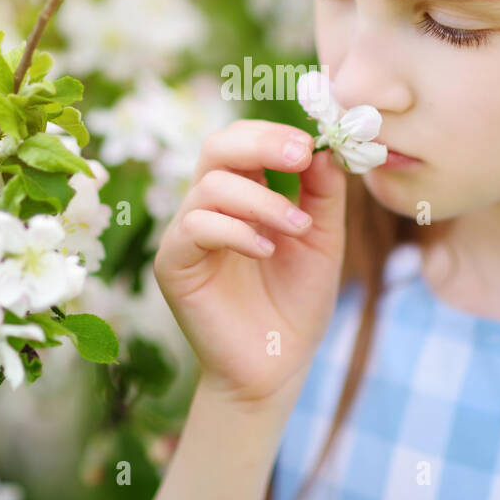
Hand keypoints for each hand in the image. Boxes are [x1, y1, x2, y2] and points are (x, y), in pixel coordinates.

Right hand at [153, 120, 347, 406]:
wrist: (277, 366)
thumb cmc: (297, 302)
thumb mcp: (322, 239)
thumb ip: (323, 192)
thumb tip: (326, 145)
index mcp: (242, 193)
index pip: (244, 141)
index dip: (275, 133)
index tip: (313, 143)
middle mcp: (208, 206)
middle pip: (217, 147)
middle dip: (260, 144)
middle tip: (300, 156)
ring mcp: (187, 234)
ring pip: (211, 186)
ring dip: (262, 200)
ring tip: (297, 227)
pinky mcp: (173, 265)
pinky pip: (195, 227)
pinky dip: (236, 231)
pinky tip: (267, 251)